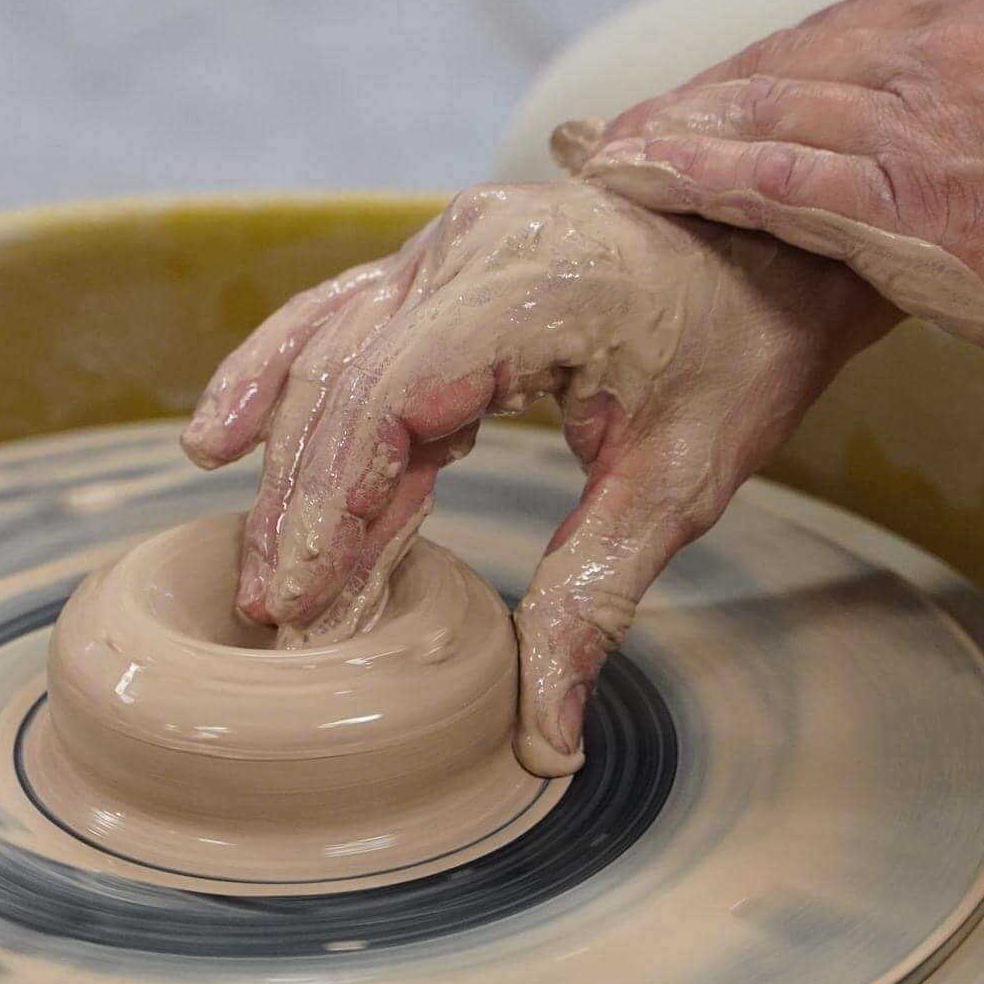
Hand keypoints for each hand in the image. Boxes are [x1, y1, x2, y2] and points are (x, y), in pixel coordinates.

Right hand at [181, 181, 885, 774]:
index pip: (390, 399)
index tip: (299, 598)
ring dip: (287, 471)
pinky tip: (215, 440)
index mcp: (533, 284)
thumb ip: (593, 598)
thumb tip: (544, 740)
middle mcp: (467, 247)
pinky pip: (330, 322)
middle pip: (342, 388)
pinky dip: (272, 381)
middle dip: (301, 511)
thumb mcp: (680, 484)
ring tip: (261, 575)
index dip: (332, 505)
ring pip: (326, 362)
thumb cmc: (734, 350)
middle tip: (275, 617)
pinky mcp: (429, 264)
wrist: (768, 243)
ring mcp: (439, 245)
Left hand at [568, 0, 983, 407]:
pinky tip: (637, 179)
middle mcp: (945, 50)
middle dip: (706, 94)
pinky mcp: (900, 204)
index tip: (720, 87)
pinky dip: (692, 175)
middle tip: (637, 126)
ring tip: (612, 152)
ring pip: (763, 110)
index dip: (772, 60)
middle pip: (789, 61)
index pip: (846, 21)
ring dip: (676, 131)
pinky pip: (767, 178)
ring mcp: (917, 126)